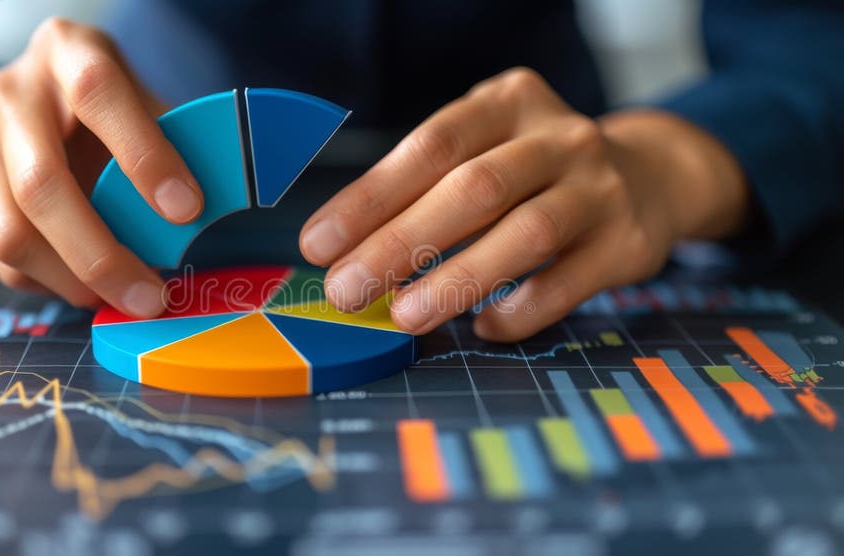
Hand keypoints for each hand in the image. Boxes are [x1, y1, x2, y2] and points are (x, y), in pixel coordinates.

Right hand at [0, 18, 202, 316]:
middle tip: (153, 296)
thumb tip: (224, 204)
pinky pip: (0, 260)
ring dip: (75, 281)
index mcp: (66, 53)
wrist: (17, 107)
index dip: (144, 155)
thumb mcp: (139, 101)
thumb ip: (175, 142)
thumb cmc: (101, 109)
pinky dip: (52, 283)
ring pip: (12, 233)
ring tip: (125, 298)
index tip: (188, 211)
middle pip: (41, 184)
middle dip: (102, 253)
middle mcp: (10, 95)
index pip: (99, 93)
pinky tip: (89, 285)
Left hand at [300, 68, 748, 340]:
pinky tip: (482, 326)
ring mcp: (599, 189)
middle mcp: (559, 137)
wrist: (649, 176)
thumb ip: (427, 187)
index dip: (371, 197)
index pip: (432, 146)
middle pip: (474, 190)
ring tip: (404, 316)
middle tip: (346, 291)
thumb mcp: (486, 149)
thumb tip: (346, 253)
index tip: (318, 245)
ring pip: (525, 236)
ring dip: (457, 280)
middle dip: (400, 244)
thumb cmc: (534, 169)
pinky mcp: (626, 244)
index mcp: (508, 103)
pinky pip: (565, 285)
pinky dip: (518, 311)